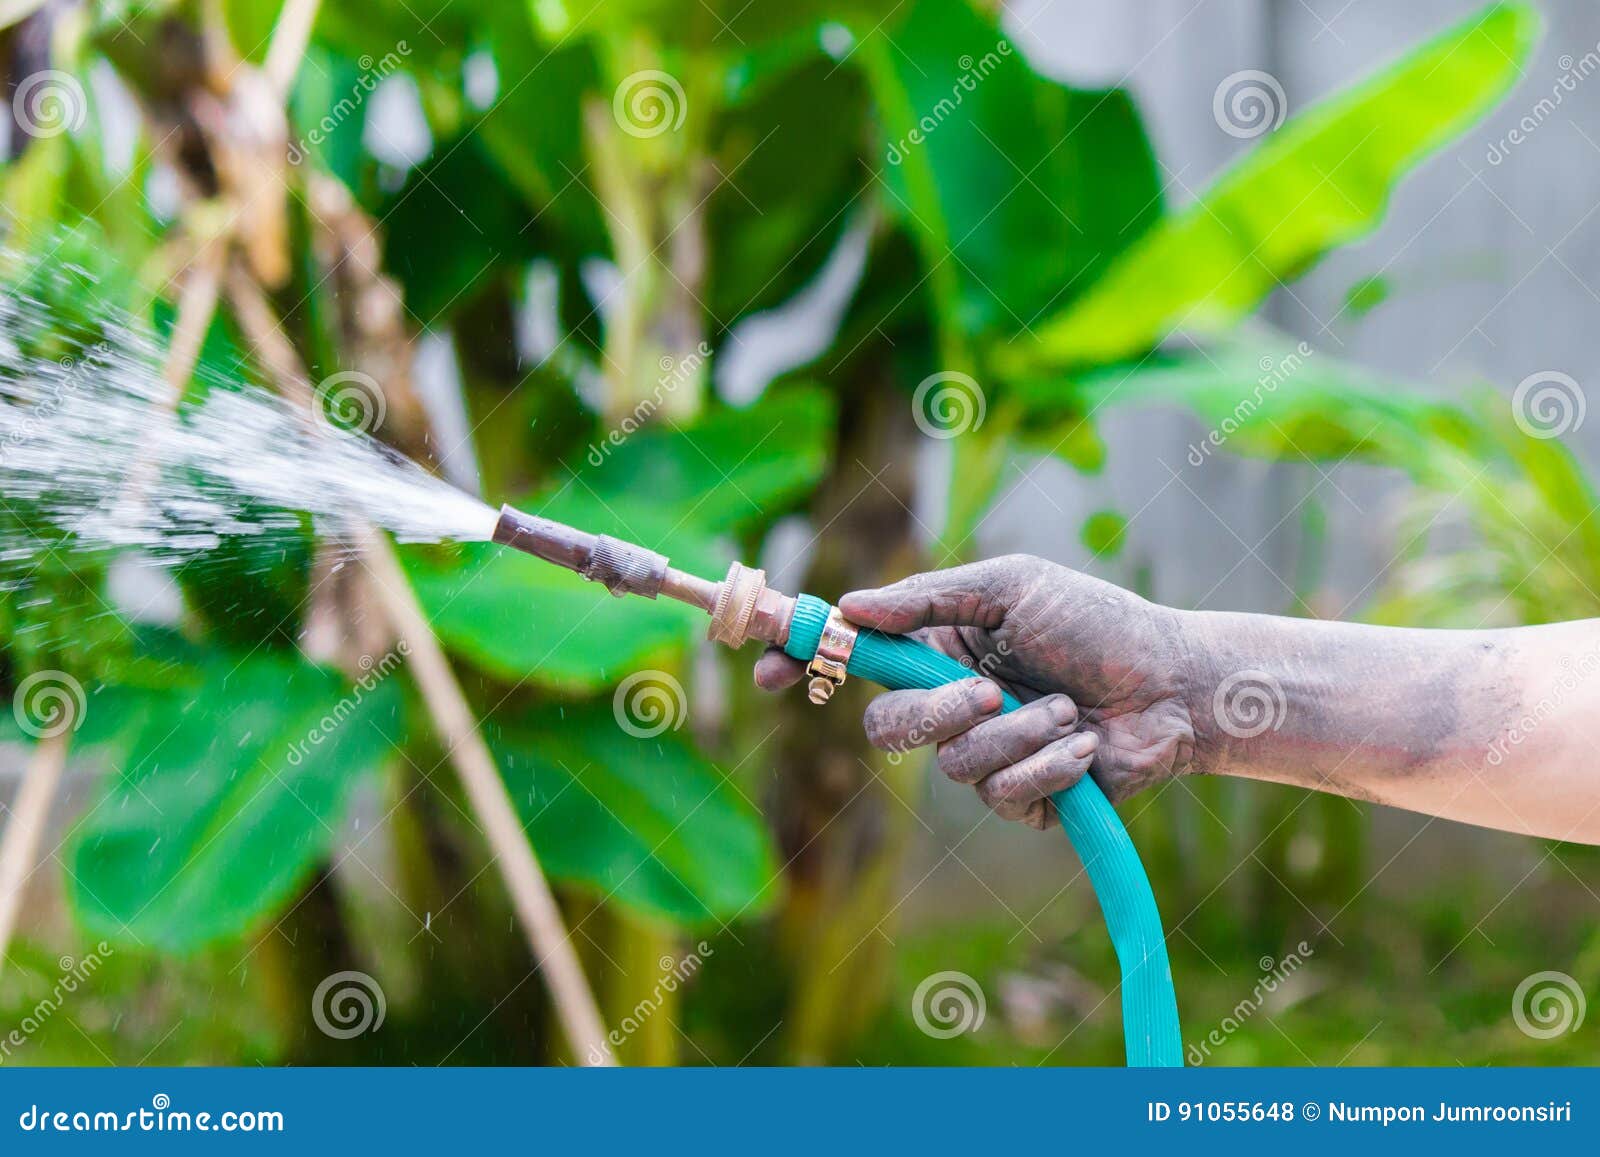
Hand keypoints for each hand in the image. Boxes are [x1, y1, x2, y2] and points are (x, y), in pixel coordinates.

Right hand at [753, 556, 1201, 827]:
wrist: (1175, 685)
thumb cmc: (1098, 622)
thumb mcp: (1013, 587)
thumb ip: (929, 597)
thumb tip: (852, 606)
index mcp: (940, 648)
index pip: (855, 661)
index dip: (806, 665)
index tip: (769, 671)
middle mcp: (952, 703)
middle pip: (887, 727)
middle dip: (933, 713)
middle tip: (984, 692)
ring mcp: (985, 754)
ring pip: (951, 765)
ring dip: (1018, 734)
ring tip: (1068, 710)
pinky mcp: (1023, 800)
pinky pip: (1002, 796)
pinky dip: (1048, 765)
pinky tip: (1085, 746)